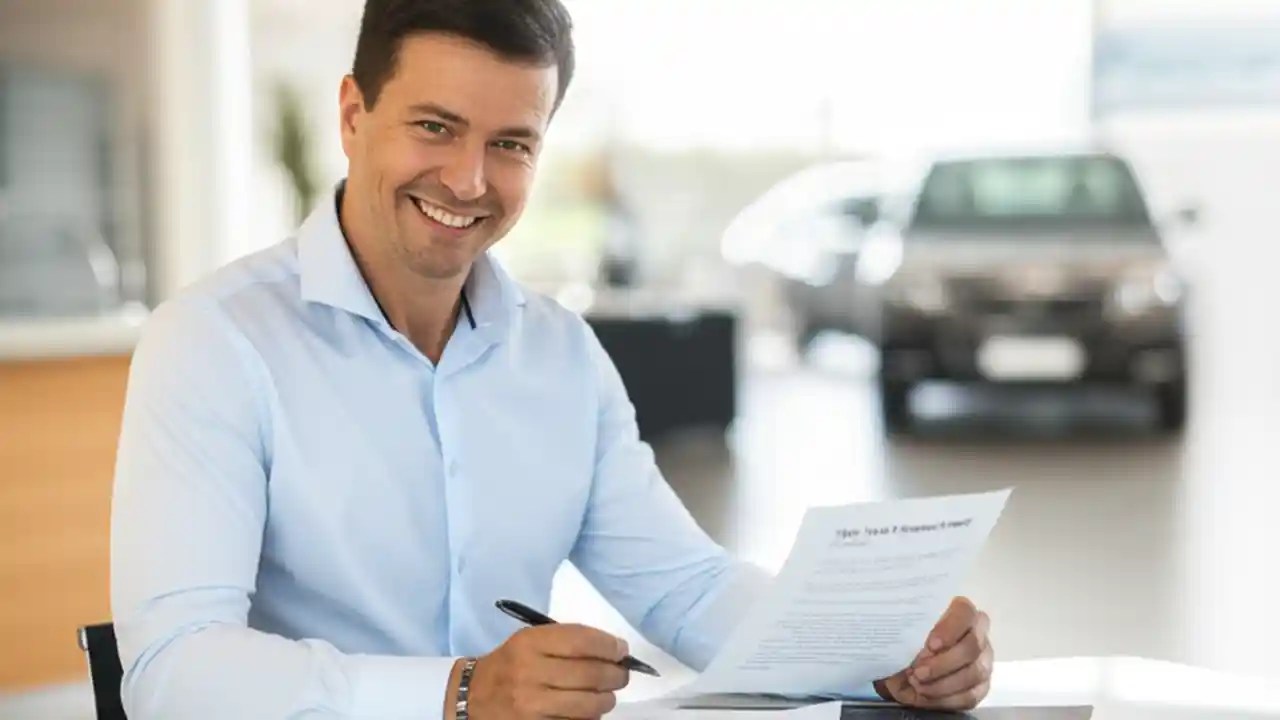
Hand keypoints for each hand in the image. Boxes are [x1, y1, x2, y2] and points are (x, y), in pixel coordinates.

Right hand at [460, 624, 630, 718]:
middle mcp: (529, 672)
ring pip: (589, 704)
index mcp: (529, 643)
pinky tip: (588, 711)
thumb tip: (615, 651)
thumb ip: (568, 641)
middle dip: (616, 675)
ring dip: (606, 699)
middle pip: (591, 674)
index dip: (609, 646)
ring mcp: (531, 704)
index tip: (621, 650)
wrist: (472, 696)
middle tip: (621, 675)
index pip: (581, 641)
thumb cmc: (510, 663)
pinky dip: (589, 718)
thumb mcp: (530, 640)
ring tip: (606, 695)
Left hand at [874, 596, 992, 709]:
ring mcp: (983, 661)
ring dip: (943, 683)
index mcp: (959, 611)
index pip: (964, 612)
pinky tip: (926, 695)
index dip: (950, 629)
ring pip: (974, 673)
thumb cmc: (906, 642)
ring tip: (917, 684)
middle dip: (943, 663)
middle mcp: (978, 634)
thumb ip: (906, 637)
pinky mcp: (981, 686)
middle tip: (918, 672)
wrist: (905, 667)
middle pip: (972, 646)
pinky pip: (970, 695)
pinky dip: (945, 698)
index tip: (930, 645)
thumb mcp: (901, 635)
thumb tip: (906, 652)